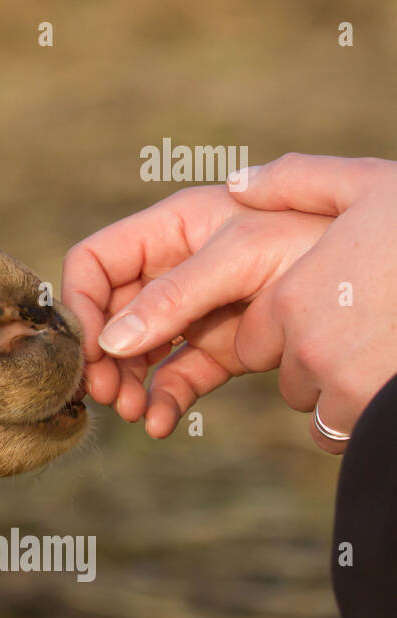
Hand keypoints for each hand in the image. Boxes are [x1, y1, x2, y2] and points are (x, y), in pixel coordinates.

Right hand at [63, 185, 328, 436]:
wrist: (376, 282)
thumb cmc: (313, 241)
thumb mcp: (240, 257)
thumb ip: (173, 297)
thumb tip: (110, 342)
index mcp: (169, 230)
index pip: (97, 261)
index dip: (81, 301)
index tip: (85, 348)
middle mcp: (173, 270)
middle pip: (110, 313)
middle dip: (102, 355)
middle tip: (105, 393)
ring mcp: (195, 313)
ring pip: (137, 352)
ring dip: (126, 383)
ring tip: (131, 411)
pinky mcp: (221, 349)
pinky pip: (176, 378)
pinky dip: (163, 402)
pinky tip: (161, 423)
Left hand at [225, 154, 396, 450]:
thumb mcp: (372, 187)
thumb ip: (297, 182)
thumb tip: (236, 183)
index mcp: (294, 296)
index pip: (255, 338)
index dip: (288, 329)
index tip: (329, 310)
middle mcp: (308, 348)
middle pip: (289, 377)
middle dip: (316, 365)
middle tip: (369, 331)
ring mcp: (344, 388)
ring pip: (320, 411)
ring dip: (345, 395)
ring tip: (388, 354)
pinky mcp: (373, 414)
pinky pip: (348, 435)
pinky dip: (368, 418)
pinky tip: (394, 382)